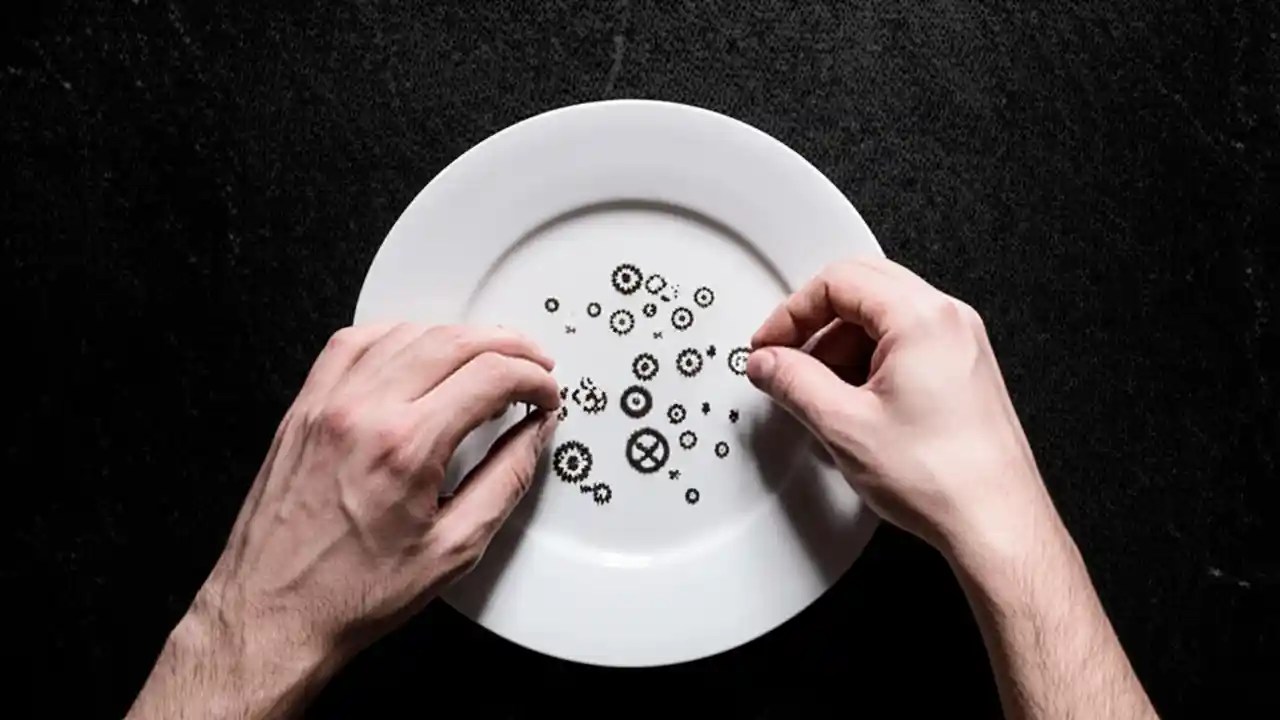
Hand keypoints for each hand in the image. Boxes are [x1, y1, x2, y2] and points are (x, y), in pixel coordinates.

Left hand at [129, 323, 559, 717]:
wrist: (273, 613)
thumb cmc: (351, 594)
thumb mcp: (454, 549)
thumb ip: (506, 481)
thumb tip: (533, 435)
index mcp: (405, 448)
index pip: (489, 376)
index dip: (533, 378)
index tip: (546, 393)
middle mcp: (362, 412)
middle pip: (452, 341)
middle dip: (507, 345)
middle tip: (533, 363)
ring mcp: (326, 404)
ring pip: (405, 331)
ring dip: (457, 334)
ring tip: (486, 354)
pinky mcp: (302, 409)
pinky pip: (351, 343)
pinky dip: (396, 333)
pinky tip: (417, 346)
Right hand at [748, 257, 1053, 554]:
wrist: (995, 523)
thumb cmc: (943, 478)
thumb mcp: (844, 425)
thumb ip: (793, 383)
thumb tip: (768, 364)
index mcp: (922, 318)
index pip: (838, 281)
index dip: (791, 312)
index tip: (769, 344)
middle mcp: (949, 321)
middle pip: (862, 288)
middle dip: (814, 324)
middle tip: (784, 357)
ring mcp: (960, 344)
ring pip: (882, 317)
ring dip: (840, 346)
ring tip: (816, 391)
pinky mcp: (962, 371)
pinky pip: (904, 344)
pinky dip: (868, 362)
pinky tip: (850, 404)